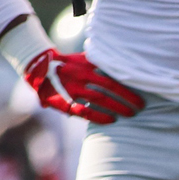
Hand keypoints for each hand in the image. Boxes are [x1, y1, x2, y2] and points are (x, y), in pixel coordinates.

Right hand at [22, 48, 142, 124]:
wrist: (37, 66)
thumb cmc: (66, 64)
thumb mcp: (81, 58)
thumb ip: (98, 62)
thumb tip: (122, 64)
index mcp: (85, 64)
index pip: (111, 74)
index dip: (127, 84)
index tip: (140, 91)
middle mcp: (80, 75)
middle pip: (109, 87)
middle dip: (127, 97)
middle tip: (141, 106)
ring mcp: (72, 88)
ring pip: (99, 99)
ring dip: (118, 107)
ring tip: (131, 113)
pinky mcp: (63, 102)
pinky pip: (84, 111)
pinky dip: (99, 117)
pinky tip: (112, 121)